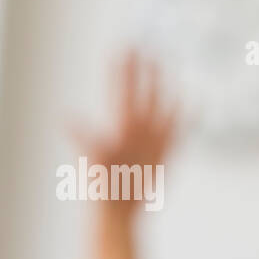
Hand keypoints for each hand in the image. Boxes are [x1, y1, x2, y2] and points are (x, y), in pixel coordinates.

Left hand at [71, 50, 176, 212]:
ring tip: (165, 66)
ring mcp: (151, 140)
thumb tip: (65, 118)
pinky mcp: (164, 154)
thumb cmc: (103, 187)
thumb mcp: (93, 159)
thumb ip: (85, 137)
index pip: (122, 91)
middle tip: (143, 47)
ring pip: (160, 106)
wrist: (119, 211)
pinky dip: (187, 116)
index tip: (123, 48)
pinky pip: (178, 130)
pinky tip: (192, 102)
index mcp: (121, 127)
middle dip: (143, 70)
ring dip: (163, 86)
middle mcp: (136, 129)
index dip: (123, 70)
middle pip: (142, 93)